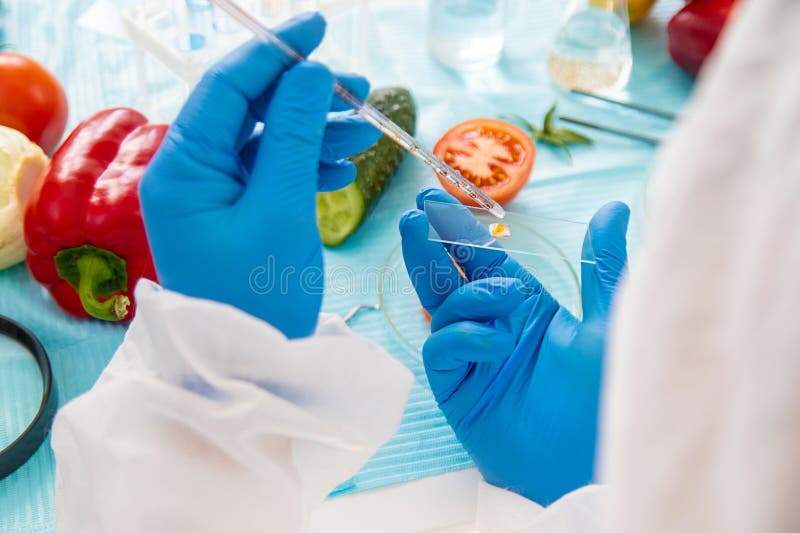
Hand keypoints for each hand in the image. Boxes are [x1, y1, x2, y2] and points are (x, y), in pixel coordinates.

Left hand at [140, 13, 379, 337]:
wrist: (248, 365)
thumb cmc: (258, 296)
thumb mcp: (281, 210)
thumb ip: (293, 135)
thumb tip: (309, 73)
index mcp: (183, 166)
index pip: (226, 85)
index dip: (273, 50)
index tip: (319, 26)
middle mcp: (190, 172)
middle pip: (249, 108)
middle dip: (305, 95)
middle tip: (359, 89)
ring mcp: (213, 194)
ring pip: (267, 139)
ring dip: (314, 132)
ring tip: (363, 134)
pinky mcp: (235, 213)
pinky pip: (272, 172)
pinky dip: (308, 166)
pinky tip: (341, 173)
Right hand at [399, 188, 628, 504]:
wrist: (584, 467)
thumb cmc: (603, 398)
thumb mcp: (610, 325)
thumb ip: (602, 266)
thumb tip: (614, 208)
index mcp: (525, 305)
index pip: (482, 258)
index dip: (458, 229)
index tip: (434, 200)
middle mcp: (492, 324)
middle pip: (448, 276)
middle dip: (429, 246)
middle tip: (413, 216)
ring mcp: (471, 355)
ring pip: (441, 307)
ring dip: (461, 292)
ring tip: (501, 297)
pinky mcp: (455, 386)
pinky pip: (442, 347)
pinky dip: (464, 336)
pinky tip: (496, 342)